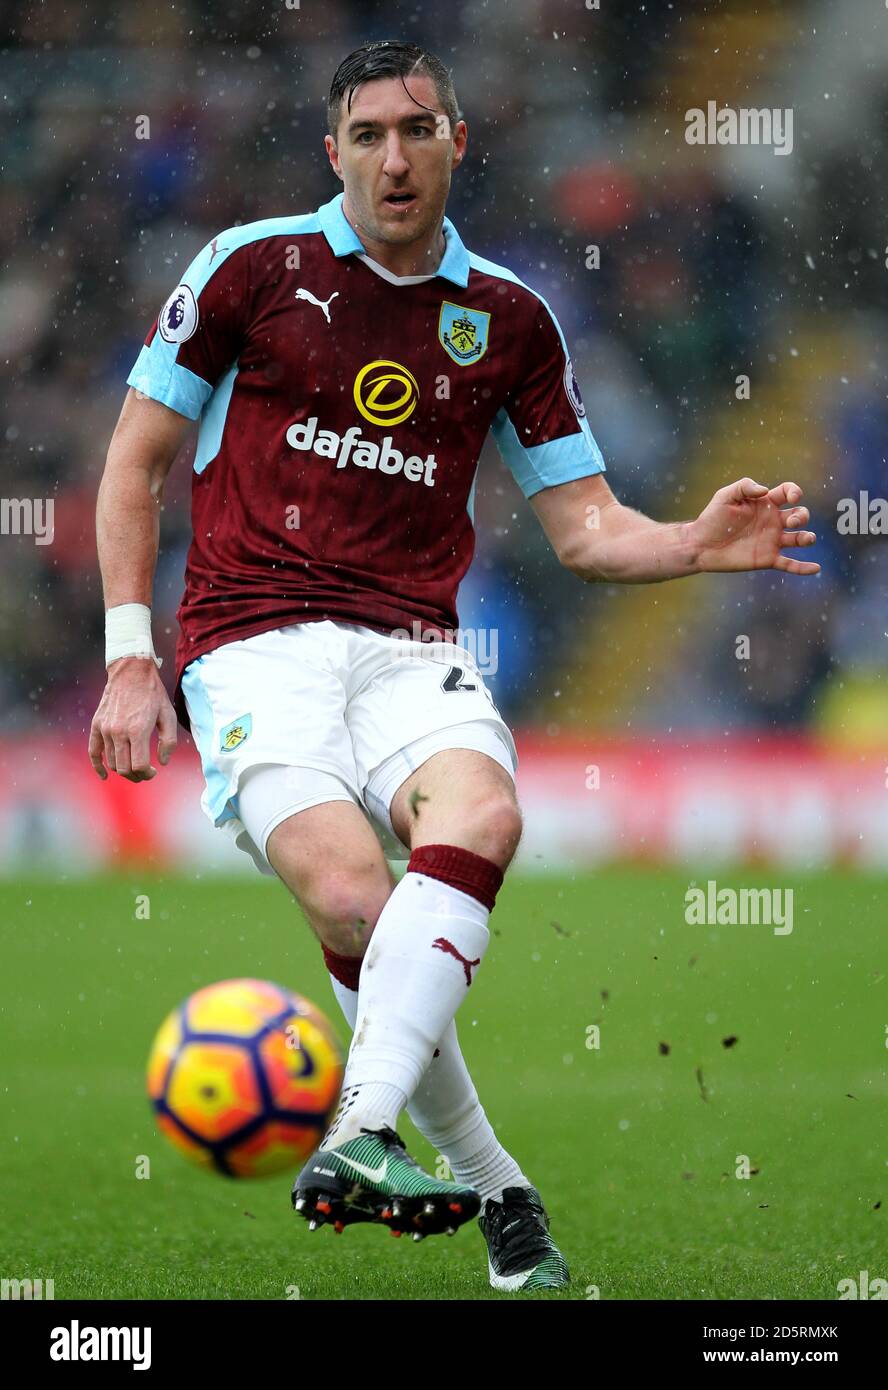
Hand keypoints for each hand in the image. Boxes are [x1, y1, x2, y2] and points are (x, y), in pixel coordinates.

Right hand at [89, 657, 177, 781]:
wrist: (131, 672)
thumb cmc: (153, 694)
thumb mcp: (168, 715)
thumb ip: (169, 741)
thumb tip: (163, 763)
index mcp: (138, 731)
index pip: (139, 766)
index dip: (147, 774)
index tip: (154, 771)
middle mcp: (118, 732)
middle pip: (124, 768)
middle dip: (136, 776)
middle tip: (145, 772)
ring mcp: (105, 729)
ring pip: (112, 763)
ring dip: (123, 771)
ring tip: (134, 768)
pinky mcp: (97, 725)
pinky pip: (93, 752)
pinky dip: (98, 767)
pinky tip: (105, 775)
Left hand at [689, 478, 819, 575]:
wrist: (700, 545)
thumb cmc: (712, 518)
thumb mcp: (725, 496)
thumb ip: (745, 486)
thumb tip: (765, 490)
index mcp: (765, 504)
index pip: (788, 493)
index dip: (795, 492)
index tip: (793, 498)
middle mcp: (772, 521)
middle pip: (800, 515)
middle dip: (802, 516)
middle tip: (792, 522)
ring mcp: (771, 541)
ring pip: (799, 538)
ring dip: (807, 538)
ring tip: (805, 539)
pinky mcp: (767, 559)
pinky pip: (790, 564)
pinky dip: (803, 567)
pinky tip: (816, 568)